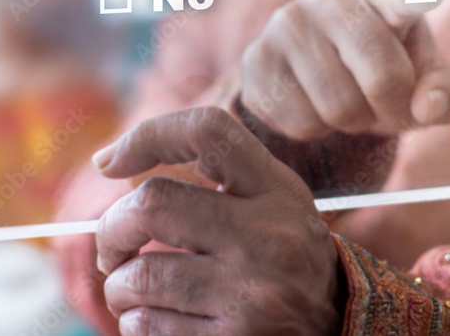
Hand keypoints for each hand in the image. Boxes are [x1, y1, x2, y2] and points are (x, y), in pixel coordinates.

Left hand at [92, 107, 343, 335]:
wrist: (340, 324)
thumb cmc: (286, 254)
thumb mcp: (275, 199)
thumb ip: (218, 174)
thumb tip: (110, 162)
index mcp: (276, 189)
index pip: (207, 132)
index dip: (147, 136)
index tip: (110, 162)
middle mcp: (267, 236)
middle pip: (152, 205)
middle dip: (111, 229)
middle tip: (113, 247)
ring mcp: (251, 294)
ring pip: (139, 276)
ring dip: (118, 286)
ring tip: (131, 290)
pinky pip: (147, 326)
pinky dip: (134, 321)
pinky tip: (153, 318)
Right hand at [241, 0, 449, 139]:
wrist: (319, 73)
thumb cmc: (388, 67)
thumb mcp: (429, 78)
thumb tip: (426, 106)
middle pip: (383, 78)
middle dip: (394, 110)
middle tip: (388, 106)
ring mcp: (286, 23)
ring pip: (338, 108)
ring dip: (353, 124)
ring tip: (349, 102)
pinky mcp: (255, 59)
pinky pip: (300, 123)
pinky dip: (316, 132)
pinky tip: (314, 105)